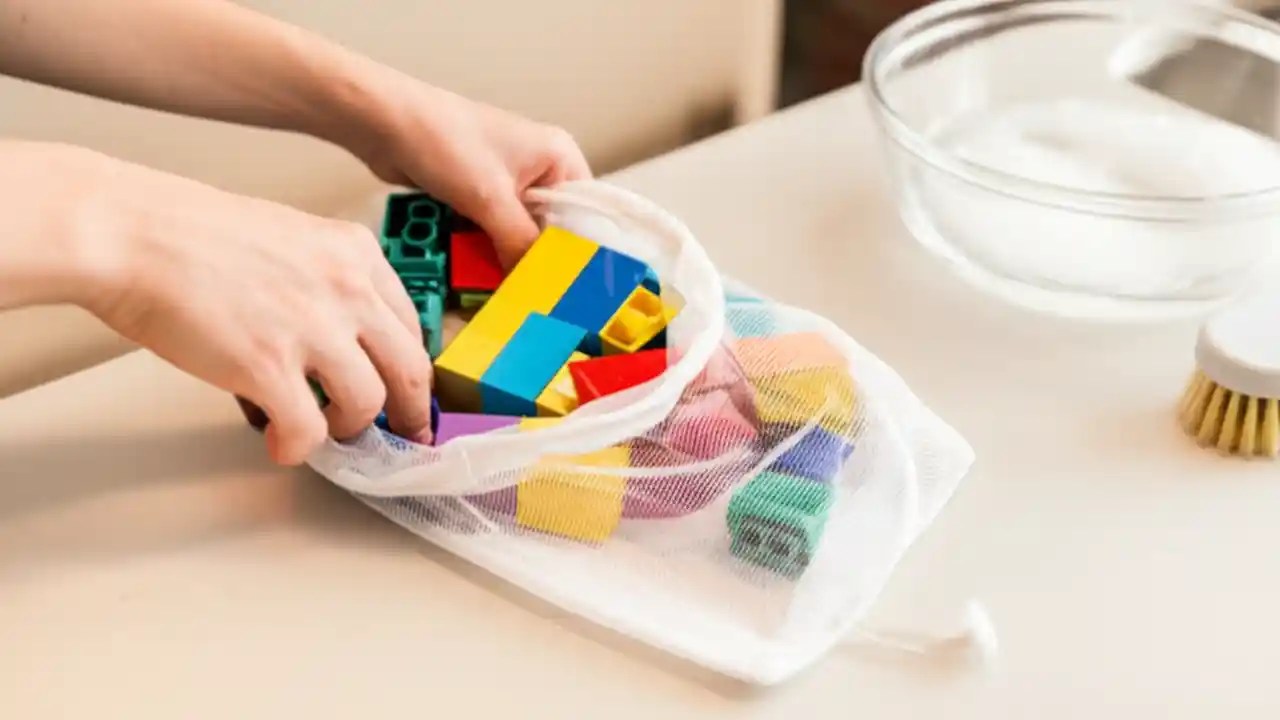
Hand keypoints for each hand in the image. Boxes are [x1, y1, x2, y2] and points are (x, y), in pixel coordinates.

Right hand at [71, 147, 434, 464]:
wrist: (132, 234)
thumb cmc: (190, 235)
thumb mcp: (290, 239)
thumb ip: (325, 285)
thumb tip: (336, 343)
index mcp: (355, 252)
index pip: (409, 322)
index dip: (410, 366)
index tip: (408, 390)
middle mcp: (347, 288)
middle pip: (410, 368)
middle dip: (410, 412)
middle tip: (402, 433)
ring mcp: (313, 328)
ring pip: (369, 403)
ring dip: (348, 428)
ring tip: (321, 430)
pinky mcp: (270, 367)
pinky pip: (309, 431)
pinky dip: (298, 448)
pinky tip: (281, 445)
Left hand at [342, 84, 591, 267]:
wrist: (382, 122)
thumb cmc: (444, 143)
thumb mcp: (490, 199)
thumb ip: (520, 245)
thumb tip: (539, 288)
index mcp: (559, 157)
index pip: (585, 215)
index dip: (578, 253)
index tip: (572, 289)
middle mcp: (540, 169)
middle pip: (552, 229)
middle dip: (538, 261)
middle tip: (536, 297)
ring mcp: (507, 183)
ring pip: (520, 235)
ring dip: (508, 259)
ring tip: (506, 292)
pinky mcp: (479, 195)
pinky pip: (493, 233)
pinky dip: (486, 251)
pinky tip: (480, 275)